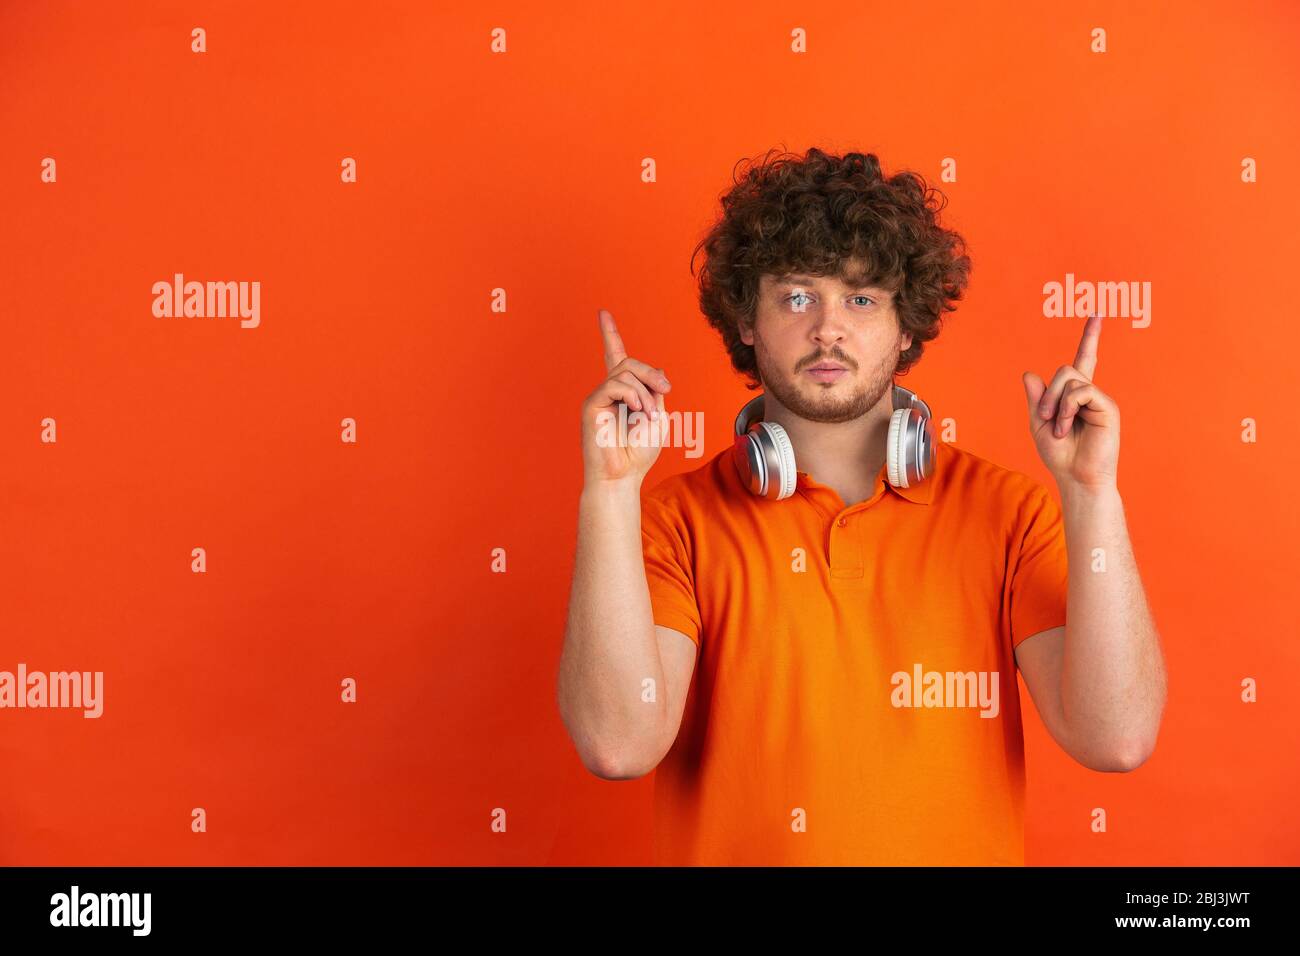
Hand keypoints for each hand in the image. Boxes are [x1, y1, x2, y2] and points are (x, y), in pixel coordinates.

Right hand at [581, 309, 672, 485]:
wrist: (622, 476)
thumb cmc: (639, 453)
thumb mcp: (659, 416)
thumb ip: (655, 391)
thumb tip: (654, 373)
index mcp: (624, 393)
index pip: (615, 357)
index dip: (610, 334)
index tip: (603, 313)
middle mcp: (608, 392)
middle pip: (629, 363)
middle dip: (651, 373)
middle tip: (665, 392)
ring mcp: (599, 397)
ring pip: (625, 372)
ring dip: (645, 392)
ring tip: (648, 415)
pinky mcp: (592, 405)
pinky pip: (614, 384)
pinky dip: (632, 395)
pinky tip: (636, 410)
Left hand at [1021, 313, 1119, 490]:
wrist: (1075, 477)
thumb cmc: (1059, 455)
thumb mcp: (1038, 424)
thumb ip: (1036, 399)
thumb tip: (1029, 374)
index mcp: (1075, 396)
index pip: (1084, 360)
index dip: (1090, 338)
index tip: (1097, 315)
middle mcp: (1090, 393)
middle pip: (1066, 369)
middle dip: (1048, 394)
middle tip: (1045, 418)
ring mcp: (1100, 399)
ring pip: (1071, 378)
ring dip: (1056, 404)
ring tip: (1059, 428)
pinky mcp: (1108, 407)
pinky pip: (1081, 391)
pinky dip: (1067, 408)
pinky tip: (1067, 427)